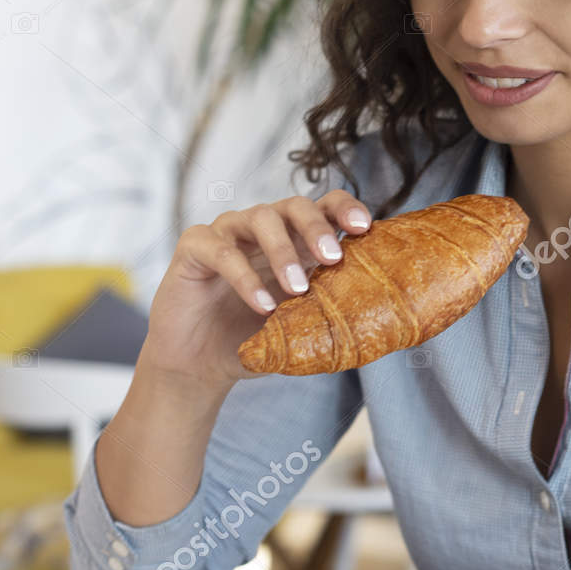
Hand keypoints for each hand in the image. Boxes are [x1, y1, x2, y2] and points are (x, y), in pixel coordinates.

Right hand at [141, 189, 372, 391]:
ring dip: (283, 251)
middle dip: (317, 227)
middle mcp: (262, 228)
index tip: (364, 228)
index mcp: (294, 239)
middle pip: (295, 204)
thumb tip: (376, 326)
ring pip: (260, 217)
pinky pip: (222, 250)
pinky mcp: (194, 246)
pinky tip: (263, 305)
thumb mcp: (298, 327)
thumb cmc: (253, 339)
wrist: (201, 364)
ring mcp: (227, 232)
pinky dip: (246, 277)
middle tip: (333, 258)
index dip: (345, 209)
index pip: (324, 206)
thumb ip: (327, 316)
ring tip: (299, 288)